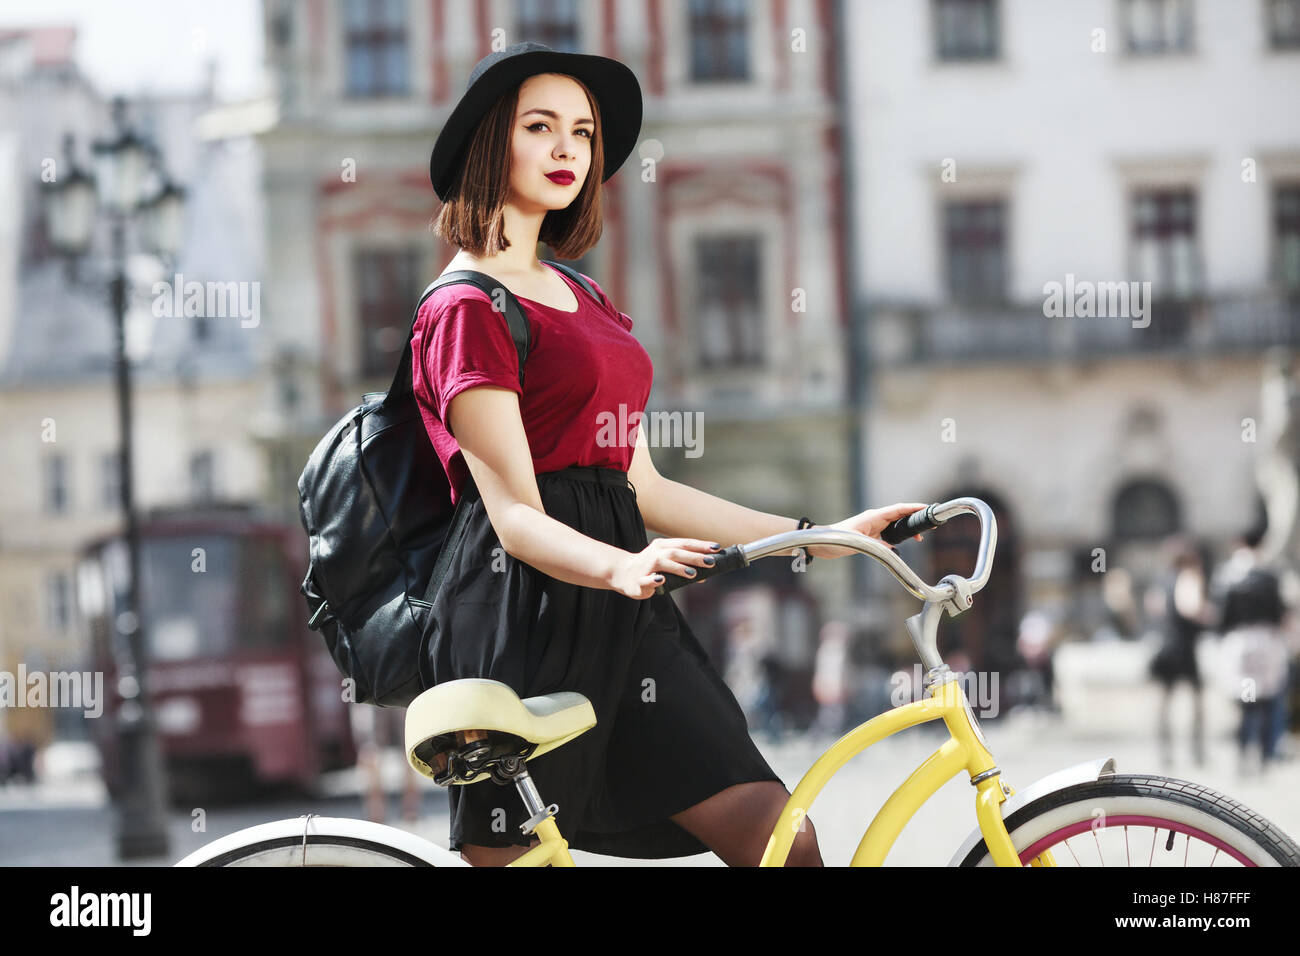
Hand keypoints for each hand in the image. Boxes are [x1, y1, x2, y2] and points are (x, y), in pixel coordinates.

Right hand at [609, 537, 720, 598]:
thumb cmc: (650, 567)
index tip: (717, 548)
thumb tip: (708, 571)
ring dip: (679, 568)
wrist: (622, 573)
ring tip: (693, 573)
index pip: (685, 543)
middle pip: (677, 552)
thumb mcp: (667, 562)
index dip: (701, 545)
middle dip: (694, 557)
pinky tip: (662, 581)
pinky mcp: (639, 580)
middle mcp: (655, 553)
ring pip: (664, 563)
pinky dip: (655, 579)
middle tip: (711, 562)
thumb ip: (685, 564)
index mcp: (663, 546)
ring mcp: (647, 566)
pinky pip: (647, 579)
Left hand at [803, 503, 928, 559]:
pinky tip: (907, 540)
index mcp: (873, 516)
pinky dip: (900, 534)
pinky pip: (890, 531)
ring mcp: (874, 525)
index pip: (898, 509)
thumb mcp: (858, 542)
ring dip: (909, 526)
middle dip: (915, 516)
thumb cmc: (838, 539)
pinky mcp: (872, 532)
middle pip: (900, 514)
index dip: (913, 508)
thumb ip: (877, 544)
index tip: (926, 508)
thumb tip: (894, 549)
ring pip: (896, 523)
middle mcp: (876, 518)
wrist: (824, 542)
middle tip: (930, 522)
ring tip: (922, 534)